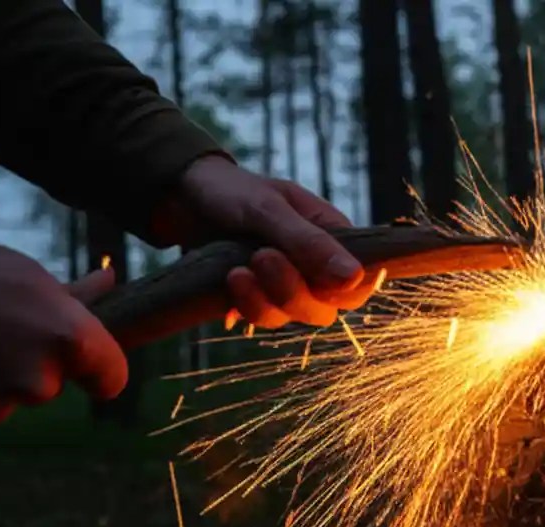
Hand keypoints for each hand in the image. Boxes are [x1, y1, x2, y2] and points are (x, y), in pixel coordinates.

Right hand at [0, 221, 126, 442]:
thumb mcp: (24, 273)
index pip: (111, 376)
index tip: (89, 368)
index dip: (99, 371)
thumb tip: (110, 281)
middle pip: (48, 386)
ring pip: (3, 403)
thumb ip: (73, 297)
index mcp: (67, 338)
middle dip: (27, 365)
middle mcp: (37, 380)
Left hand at [161, 155, 377, 328]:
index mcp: (333, 237)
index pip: (360, 281)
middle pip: (324, 307)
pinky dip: (245, 305)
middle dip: (292, 291)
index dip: (346, 291)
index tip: (314, 277)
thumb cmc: (232, 191)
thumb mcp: (269, 209)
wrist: (183, 196)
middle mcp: (314, 266)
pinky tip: (229, 281)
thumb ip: (311, 243)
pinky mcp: (257, 298)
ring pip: (291, 316)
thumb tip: (354, 277)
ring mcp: (285, 284)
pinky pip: (261, 318)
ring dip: (263, 300)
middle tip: (261, 257)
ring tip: (236, 271)